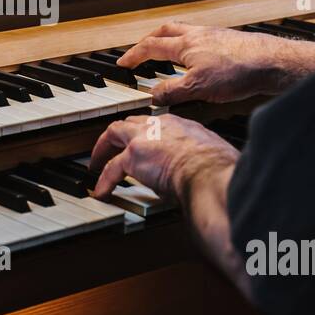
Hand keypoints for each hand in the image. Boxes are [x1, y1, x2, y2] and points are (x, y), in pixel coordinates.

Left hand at [89, 113, 237, 205]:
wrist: (209, 171)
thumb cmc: (218, 168)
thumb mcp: (211, 154)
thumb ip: (200, 157)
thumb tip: (199, 171)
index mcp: (180, 125)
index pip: (157, 124)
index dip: (147, 133)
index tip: (144, 142)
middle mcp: (159, 126)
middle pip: (132, 122)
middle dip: (120, 134)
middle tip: (111, 146)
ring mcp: (144, 138)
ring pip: (114, 134)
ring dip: (103, 149)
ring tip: (97, 163)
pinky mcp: (133, 156)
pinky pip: (111, 169)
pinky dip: (104, 181)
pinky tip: (101, 192)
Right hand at [119, 21, 314, 105]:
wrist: (273, 61)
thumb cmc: (239, 71)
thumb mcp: (198, 88)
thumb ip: (172, 92)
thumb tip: (153, 96)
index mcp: (185, 45)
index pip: (151, 47)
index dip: (133, 55)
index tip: (123, 63)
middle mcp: (198, 35)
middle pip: (166, 30)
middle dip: (149, 39)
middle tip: (141, 50)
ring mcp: (214, 35)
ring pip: (184, 32)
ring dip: (171, 40)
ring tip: (168, 52)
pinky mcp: (229, 40)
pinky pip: (201, 37)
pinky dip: (191, 45)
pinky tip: (198, 58)